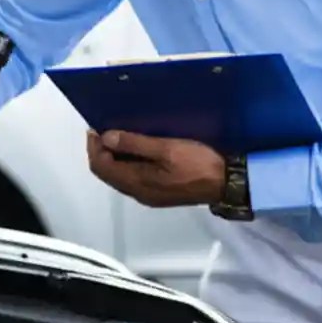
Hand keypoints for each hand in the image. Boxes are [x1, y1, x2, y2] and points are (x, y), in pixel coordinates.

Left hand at [86, 129, 225, 207]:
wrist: (227, 183)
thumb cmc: (198, 164)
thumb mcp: (166, 149)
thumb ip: (134, 144)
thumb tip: (106, 138)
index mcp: (137, 183)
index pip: (101, 167)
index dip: (94, 147)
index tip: (95, 128)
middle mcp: (138, 193)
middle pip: (107, 173)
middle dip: (101, 151)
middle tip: (103, 130)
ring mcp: (148, 194)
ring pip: (119, 176)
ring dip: (113, 157)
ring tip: (117, 135)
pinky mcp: (159, 192)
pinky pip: (132, 177)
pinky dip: (126, 162)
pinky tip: (135, 149)